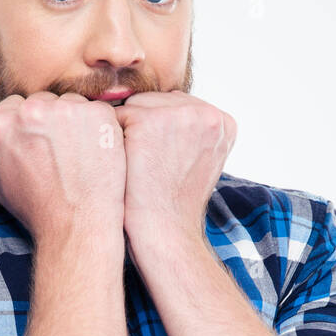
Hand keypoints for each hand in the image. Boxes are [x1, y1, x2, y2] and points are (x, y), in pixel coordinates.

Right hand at [0, 91, 126, 245]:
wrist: (77, 227)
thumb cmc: (36, 209)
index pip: (16, 106)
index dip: (30, 127)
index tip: (41, 147)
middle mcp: (29, 110)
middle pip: (43, 101)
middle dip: (52, 122)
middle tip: (61, 155)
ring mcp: (65, 109)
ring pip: (70, 103)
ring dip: (76, 123)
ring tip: (79, 157)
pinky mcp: (96, 114)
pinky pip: (98, 111)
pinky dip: (100, 129)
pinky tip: (96, 154)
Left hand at [113, 91, 236, 258]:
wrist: (165, 234)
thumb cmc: (174, 203)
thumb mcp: (198, 160)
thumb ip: (190, 130)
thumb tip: (163, 107)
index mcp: (223, 122)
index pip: (177, 106)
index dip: (160, 133)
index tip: (161, 162)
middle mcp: (207, 113)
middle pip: (156, 101)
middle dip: (144, 127)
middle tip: (147, 166)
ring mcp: (179, 115)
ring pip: (135, 106)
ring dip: (127, 131)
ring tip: (136, 166)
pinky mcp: (148, 121)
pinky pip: (116, 117)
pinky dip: (112, 139)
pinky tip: (122, 165)